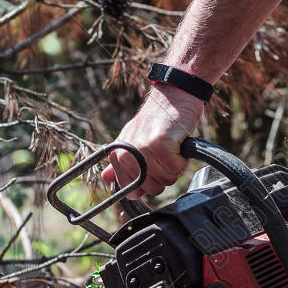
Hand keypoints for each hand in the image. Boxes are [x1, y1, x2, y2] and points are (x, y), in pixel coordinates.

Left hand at [99, 84, 205, 199]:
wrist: (173, 95)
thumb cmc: (157, 120)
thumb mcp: (133, 139)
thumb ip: (119, 161)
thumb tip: (105, 178)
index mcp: (118, 156)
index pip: (133, 193)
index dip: (149, 185)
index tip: (153, 167)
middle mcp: (126, 155)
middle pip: (153, 188)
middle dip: (165, 175)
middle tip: (166, 154)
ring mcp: (143, 149)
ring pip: (167, 179)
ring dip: (175, 166)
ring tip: (171, 146)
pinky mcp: (160, 145)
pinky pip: (176, 167)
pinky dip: (182, 158)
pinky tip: (178, 143)